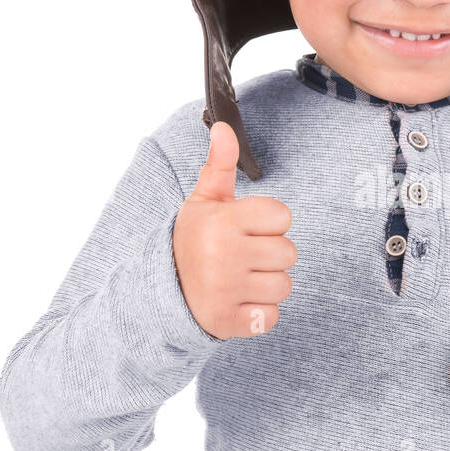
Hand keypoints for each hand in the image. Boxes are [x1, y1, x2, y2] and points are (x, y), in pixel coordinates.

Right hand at [172, 121, 295, 339]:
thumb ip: (219, 165)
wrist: (161, 291)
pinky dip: (259, 313)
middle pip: (288, 253)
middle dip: (269, 255)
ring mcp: (227, 291)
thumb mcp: (203, 201)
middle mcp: (225, 256)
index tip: (246, 228)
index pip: (283, 217)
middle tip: (242, 256)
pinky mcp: (229, 322)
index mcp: (222, 221)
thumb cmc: (192, 241)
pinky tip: (238, 302)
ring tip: (240, 278)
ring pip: (283, 286)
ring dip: (266, 285)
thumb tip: (224, 127)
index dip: (268, 223)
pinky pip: (271, 317)